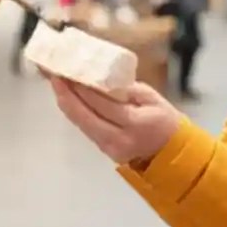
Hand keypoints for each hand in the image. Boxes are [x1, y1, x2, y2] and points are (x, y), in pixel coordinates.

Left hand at [47, 77, 181, 164]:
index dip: (81, 86)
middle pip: (83, 116)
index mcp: (134, 123)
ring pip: (81, 124)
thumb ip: (126, 89)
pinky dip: (76, 112)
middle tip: (53, 74)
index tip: (68, 70)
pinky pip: (86, 128)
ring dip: (67, 102)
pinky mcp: (104, 150)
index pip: (101, 102)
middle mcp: (118, 139)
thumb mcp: (152, 98)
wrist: (174, 155)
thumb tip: (99, 77)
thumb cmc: (166, 122)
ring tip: (57, 83)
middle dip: (65, 94)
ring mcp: (109, 148)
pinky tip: (69, 99)